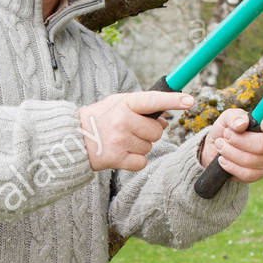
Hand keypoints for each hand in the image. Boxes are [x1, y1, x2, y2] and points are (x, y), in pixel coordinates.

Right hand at [79, 90, 194, 171]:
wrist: (72, 139)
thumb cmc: (98, 119)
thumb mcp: (116, 104)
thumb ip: (140, 107)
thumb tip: (164, 120)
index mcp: (124, 103)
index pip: (153, 100)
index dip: (173, 100)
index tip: (190, 101)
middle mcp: (123, 120)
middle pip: (156, 131)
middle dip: (148, 133)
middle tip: (130, 131)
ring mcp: (120, 140)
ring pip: (149, 147)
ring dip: (139, 146)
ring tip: (121, 141)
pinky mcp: (118, 158)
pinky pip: (142, 161)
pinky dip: (135, 160)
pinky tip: (121, 154)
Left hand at [199, 108, 262, 182]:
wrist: (216, 149)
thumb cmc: (227, 130)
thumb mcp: (227, 118)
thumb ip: (234, 117)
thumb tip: (241, 124)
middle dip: (240, 140)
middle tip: (226, 135)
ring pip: (252, 160)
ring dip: (230, 152)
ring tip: (220, 145)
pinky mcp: (259, 174)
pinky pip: (247, 173)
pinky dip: (231, 166)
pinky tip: (222, 159)